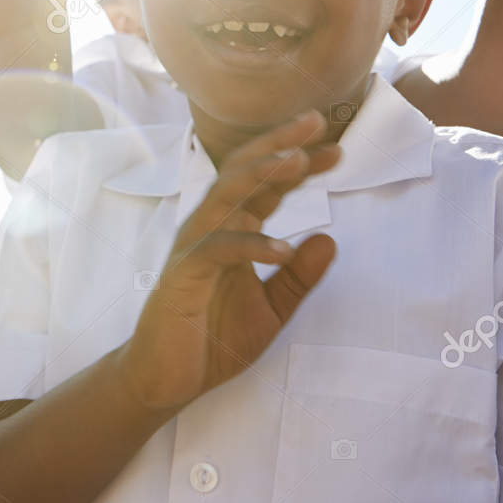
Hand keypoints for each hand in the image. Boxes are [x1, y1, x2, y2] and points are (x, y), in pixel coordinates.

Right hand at [118, 111, 339, 411]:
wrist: (166, 379)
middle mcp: (212, 227)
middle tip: (316, 123)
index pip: (268, 186)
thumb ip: (300, 278)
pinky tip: (283, 249)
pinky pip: (218, 248)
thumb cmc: (211, 340)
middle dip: (280, 144)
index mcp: (234, 230)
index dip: (301, 165)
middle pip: (245, 172)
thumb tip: (331, 240)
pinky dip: (251, 244)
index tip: (337, 151)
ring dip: (261, 174)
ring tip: (297, 161)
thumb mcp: (271, 309)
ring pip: (226, 195)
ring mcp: (195, 245)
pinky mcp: (184, 273)